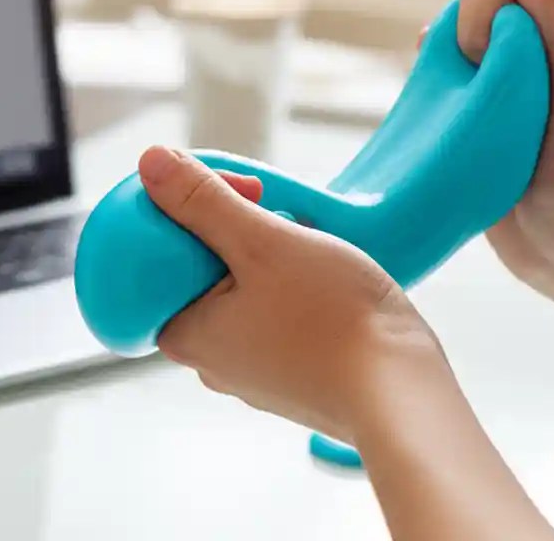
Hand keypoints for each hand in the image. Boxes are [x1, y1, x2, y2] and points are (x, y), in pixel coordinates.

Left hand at [138, 146, 451, 443]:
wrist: (403, 391)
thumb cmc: (335, 321)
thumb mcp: (264, 243)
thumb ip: (204, 202)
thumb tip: (150, 162)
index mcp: (185, 335)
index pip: (159, 256)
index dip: (192, 212)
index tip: (236, 195)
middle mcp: (211, 361)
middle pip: (201, 269)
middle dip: (237, 228)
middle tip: (277, 211)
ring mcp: (253, 370)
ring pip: (243, 287)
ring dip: (270, 253)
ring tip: (309, 244)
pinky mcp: (291, 371)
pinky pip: (277, 311)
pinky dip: (293, 284)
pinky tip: (326, 275)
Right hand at [448, 0, 553, 292]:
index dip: (490, 6)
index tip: (500, 57)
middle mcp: (536, 48)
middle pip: (471, 2)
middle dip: (465, 37)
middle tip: (487, 93)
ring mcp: (501, 84)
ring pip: (448, 40)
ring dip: (445, 66)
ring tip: (464, 111)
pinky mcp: (472, 119)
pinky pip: (436, 82)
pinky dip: (429, 91)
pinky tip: (438, 117)